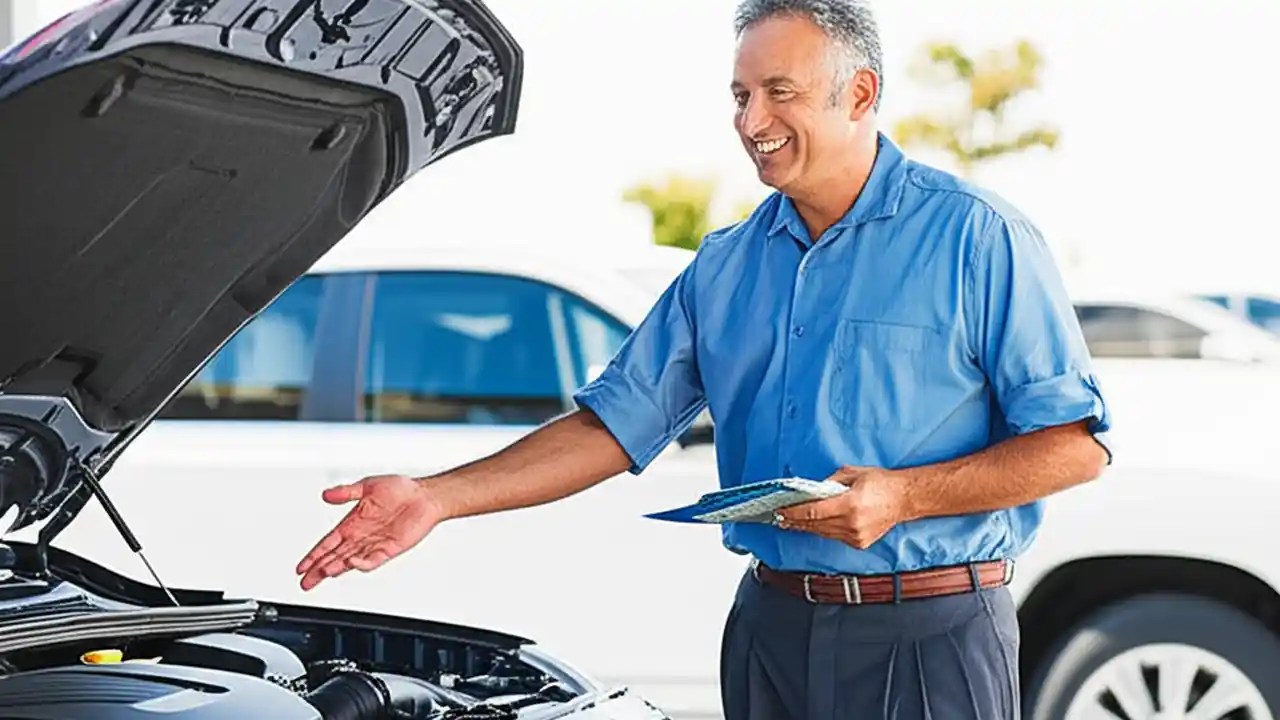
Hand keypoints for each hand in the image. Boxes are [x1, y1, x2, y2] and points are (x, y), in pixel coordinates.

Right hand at [295, 474, 442, 590]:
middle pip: (334, 557)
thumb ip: (346, 492)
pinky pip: (372, 559)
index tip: (301, 567)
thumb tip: (326, 494)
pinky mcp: (389, 549)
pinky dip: (362, 563)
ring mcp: (374, 544)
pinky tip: (352, 563)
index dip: (314, 555)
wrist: (426, 496)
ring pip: (349, 561)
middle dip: (318, 570)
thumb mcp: (368, 486)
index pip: (328, 543)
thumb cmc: (401, 489)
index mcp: (352, 522)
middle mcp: (360, 536)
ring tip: (323, 574)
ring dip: (336, 568)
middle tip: (305, 582)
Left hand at [775, 466, 911, 549]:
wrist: (904, 499)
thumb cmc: (880, 483)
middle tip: (778, 518)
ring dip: (806, 527)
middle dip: (795, 521)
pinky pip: (834, 536)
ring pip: (823, 533)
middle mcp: (852, 524)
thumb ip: (830, 483)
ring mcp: (856, 536)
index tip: (780, 512)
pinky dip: (823, 530)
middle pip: (815, 525)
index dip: (794, 513)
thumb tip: (812, 491)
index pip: (813, 512)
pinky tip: (812, 526)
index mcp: (850, 505)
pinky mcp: (859, 543)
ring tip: (790, 522)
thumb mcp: (852, 474)